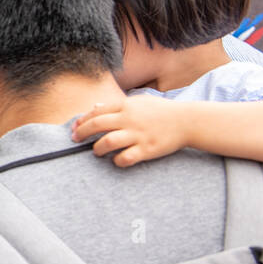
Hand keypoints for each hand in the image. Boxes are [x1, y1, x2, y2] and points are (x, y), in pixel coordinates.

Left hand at [71, 95, 187, 166]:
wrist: (187, 121)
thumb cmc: (161, 111)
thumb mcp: (139, 102)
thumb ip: (116, 105)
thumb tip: (95, 107)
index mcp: (127, 106)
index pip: (97, 112)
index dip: (82, 120)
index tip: (75, 127)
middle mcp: (130, 119)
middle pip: (97, 126)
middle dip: (82, 133)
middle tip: (75, 140)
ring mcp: (138, 135)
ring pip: (107, 142)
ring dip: (97, 149)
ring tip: (97, 151)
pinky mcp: (147, 149)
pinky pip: (125, 158)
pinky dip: (117, 161)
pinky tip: (116, 160)